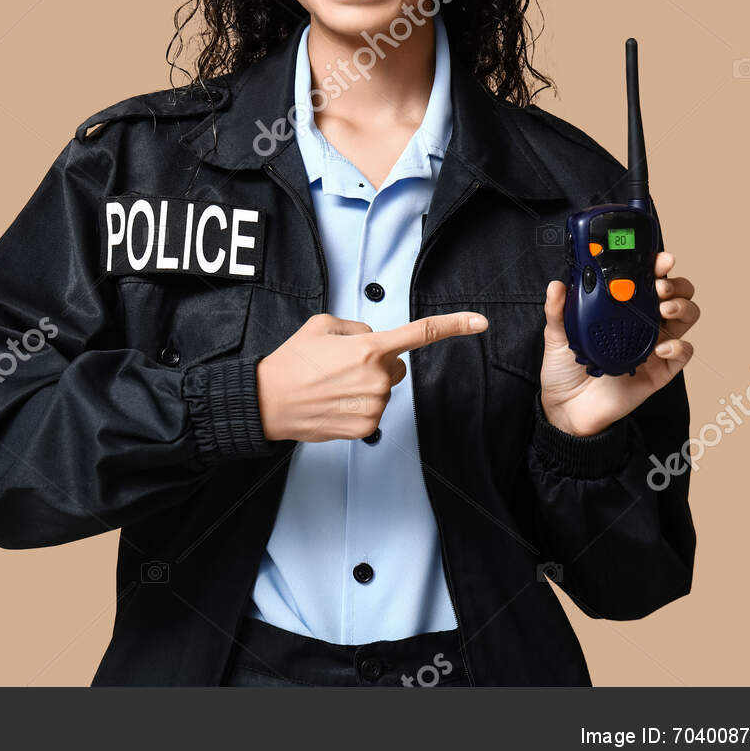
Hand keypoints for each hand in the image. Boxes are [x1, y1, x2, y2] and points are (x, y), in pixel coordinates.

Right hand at [257, 311, 488, 442]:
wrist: (268, 402)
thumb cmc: (292, 361)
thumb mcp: (322, 325)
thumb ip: (357, 328)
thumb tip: (372, 340)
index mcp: (369, 347)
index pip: (420, 333)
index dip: (454, 325)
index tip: (481, 322)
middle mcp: (378, 377)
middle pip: (395, 367)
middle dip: (375, 364)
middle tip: (340, 368)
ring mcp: (374, 405)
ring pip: (383, 390)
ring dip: (364, 387)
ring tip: (330, 387)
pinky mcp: (367, 427)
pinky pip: (374, 411)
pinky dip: (357, 407)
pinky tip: (333, 404)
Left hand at [539, 250, 697, 437]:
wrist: (566, 409)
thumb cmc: (564, 369)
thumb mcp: (556, 335)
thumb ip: (558, 310)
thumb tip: (557, 285)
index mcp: (622, 310)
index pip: (647, 281)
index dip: (658, 267)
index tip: (660, 259)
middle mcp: (642, 324)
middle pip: (676, 296)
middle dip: (676, 285)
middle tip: (660, 287)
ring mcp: (654, 347)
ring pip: (686, 319)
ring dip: (683, 308)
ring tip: (664, 310)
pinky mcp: (660, 372)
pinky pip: (683, 355)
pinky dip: (680, 346)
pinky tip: (662, 347)